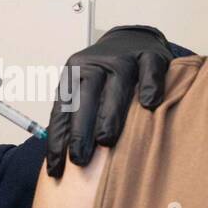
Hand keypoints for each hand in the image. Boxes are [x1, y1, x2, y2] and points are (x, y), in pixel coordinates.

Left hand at [46, 25, 172, 177]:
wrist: (132, 40)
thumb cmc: (106, 75)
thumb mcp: (84, 89)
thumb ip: (74, 116)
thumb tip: (59, 160)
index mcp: (74, 73)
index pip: (63, 109)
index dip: (58, 140)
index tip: (56, 168)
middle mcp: (96, 64)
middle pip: (86, 98)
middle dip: (80, 131)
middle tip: (79, 159)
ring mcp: (124, 58)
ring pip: (116, 87)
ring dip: (110, 115)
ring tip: (105, 141)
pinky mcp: (150, 55)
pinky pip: (150, 71)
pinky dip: (150, 86)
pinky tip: (149, 104)